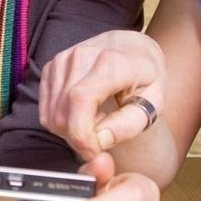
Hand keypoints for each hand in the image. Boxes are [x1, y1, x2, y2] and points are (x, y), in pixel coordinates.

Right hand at [39, 30, 166, 158]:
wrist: (134, 47)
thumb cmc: (147, 76)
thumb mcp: (154, 102)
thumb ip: (129, 125)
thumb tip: (98, 140)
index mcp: (111, 61)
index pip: (81, 100)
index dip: (81, 134)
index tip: (93, 152)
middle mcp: (81, 55)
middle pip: (63, 112)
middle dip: (78, 138)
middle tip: (102, 139)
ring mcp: (62, 60)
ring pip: (51, 114)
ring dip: (70, 129)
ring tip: (97, 120)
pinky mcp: (51, 67)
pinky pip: (46, 109)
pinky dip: (62, 119)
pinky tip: (83, 112)